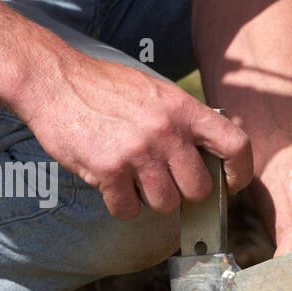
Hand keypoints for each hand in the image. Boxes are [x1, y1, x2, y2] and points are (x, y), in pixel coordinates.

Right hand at [19, 50, 253, 219]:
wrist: (52, 80)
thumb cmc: (104, 88)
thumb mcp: (155, 92)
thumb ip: (183, 121)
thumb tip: (209, 156)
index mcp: (183, 109)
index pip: (235, 144)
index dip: (240, 172)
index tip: (231, 184)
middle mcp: (166, 132)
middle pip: (199, 189)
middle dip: (184, 193)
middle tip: (166, 181)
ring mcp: (138, 153)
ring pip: (166, 205)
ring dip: (151, 199)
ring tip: (134, 178)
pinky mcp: (109, 171)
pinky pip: (128, 210)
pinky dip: (121, 205)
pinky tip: (112, 185)